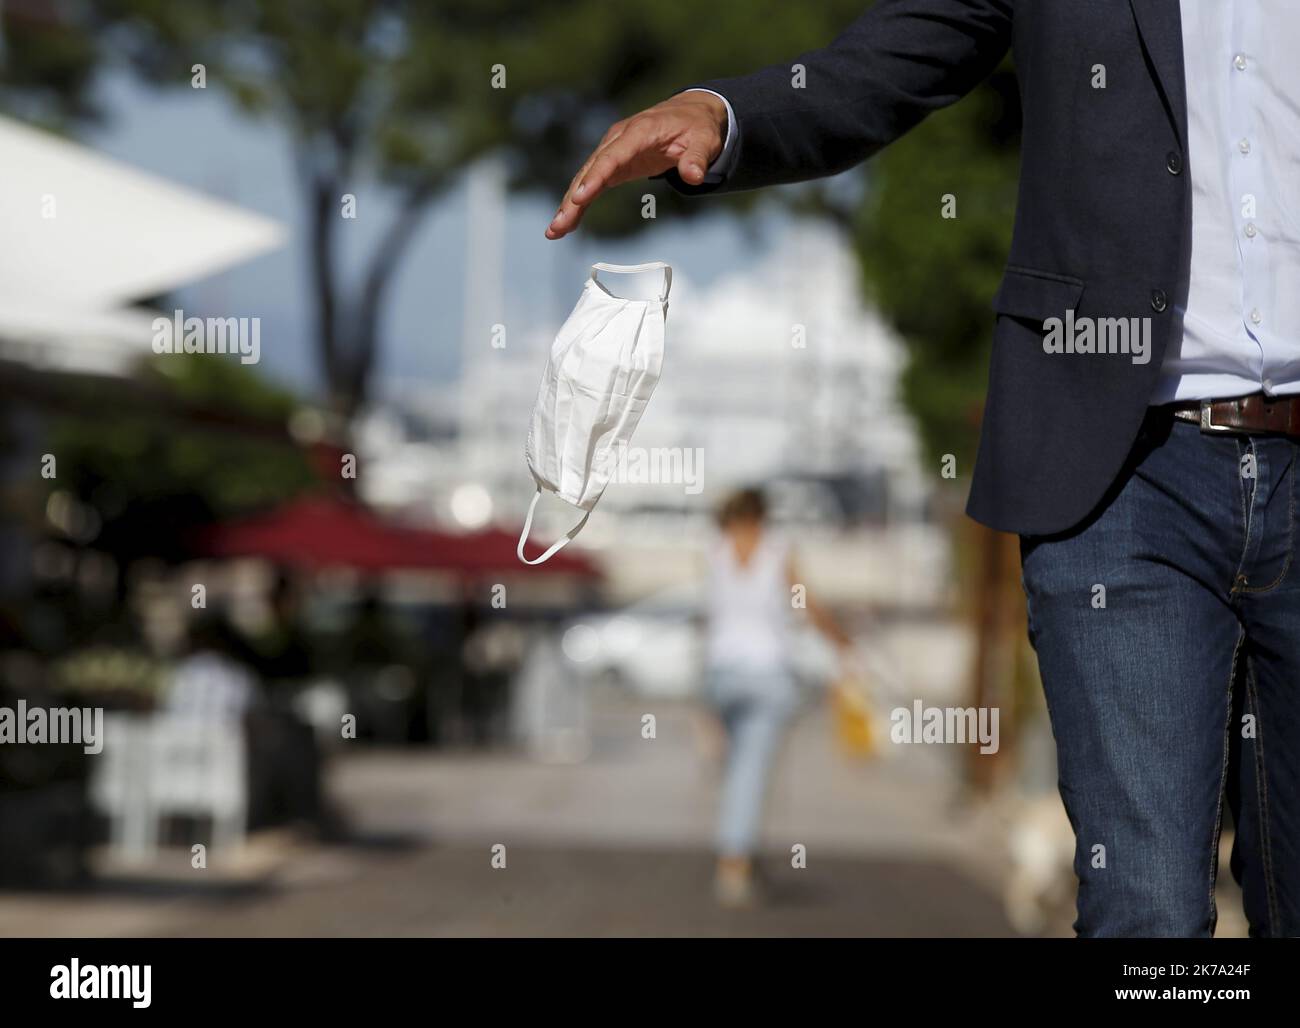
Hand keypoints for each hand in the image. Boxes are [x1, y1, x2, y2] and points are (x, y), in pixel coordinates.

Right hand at [545, 91, 727, 239]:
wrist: (690, 114)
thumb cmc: (697, 127)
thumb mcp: (704, 140)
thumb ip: (697, 158)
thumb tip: (694, 177)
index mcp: (639, 131)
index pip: (613, 156)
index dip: (595, 177)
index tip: (580, 197)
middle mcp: (619, 139)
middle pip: (591, 169)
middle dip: (573, 198)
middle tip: (559, 224)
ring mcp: (613, 151)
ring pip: (585, 178)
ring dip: (569, 205)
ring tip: (554, 231)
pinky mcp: (614, 164)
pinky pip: (592, 184)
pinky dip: (579, 203)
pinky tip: (567, 224)